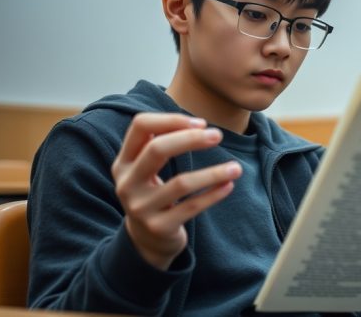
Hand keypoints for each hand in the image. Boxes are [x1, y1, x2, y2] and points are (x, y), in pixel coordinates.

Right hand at [111, 113, 241, 269]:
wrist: (145, 240)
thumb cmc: (154, 191)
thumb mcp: (147, 167)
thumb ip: (162, 142)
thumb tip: (200, 124)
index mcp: (124, 161)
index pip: (140, 126)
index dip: (171, 119)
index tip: (201, 123)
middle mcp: (127, 183)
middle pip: (157, 149)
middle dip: (190, 139)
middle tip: (218, 135)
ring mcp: (141, 207)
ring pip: (181, 183)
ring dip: (213, 173)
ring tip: (237, 168)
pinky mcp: (159, 227)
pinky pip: (191, 207)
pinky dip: (213, 194)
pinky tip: (229, 185)